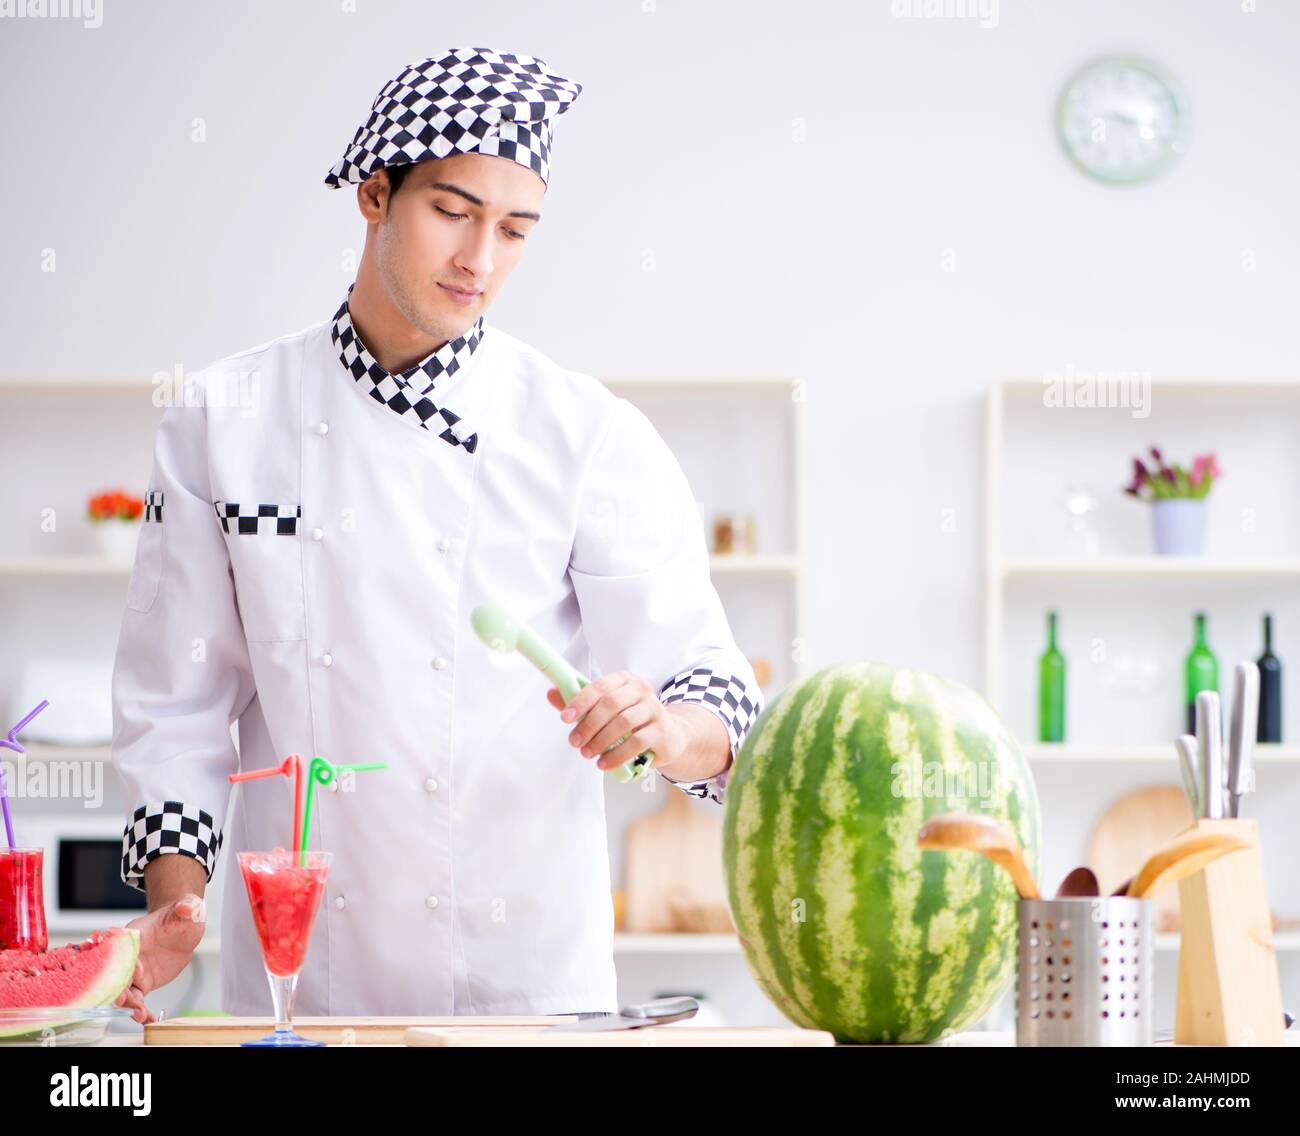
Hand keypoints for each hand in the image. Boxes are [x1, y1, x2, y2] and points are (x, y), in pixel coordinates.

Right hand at [114, 893, 206, 1024]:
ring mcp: (135, 970)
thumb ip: (186, 908)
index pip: (122, 948)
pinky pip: (138, 999)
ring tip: (139, 1014)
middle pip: (119, 973)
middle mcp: (130, 955)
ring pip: (126, 989)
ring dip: (130, 1003)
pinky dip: (141, 1010)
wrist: (183, 928)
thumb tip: (188, 907)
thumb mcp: (187, 909)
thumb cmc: (181, 915)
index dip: (125, 960)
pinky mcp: (143, 983)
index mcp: (134, 935)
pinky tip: (147, 1020)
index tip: (133, 970)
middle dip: (120, 987)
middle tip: (127, 1000)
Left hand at [546, 672, 687, 773]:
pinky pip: (637, 742)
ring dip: (601, 741)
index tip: (565, 718)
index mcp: (624, 680)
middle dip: (588, 725)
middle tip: (574, 742)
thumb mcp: (607, 708)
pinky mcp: (661, 730)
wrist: (668, 735)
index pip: (600, 686)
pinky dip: (617, 755)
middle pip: (611, 704)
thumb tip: (551, 693)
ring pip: (623, 723)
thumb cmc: (632, 719)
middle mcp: (641, 690)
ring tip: (587, 754)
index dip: (581, 701)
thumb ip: (581, 703)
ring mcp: (654, 709)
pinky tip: (604, 764)